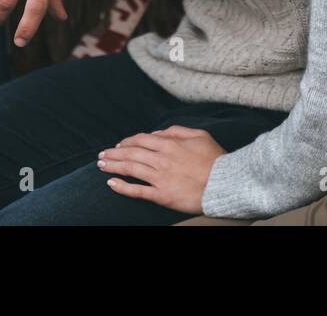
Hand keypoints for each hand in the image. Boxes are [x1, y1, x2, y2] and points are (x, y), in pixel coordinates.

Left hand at [97, 126, 225, 214]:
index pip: (141, 140)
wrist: (225, 183)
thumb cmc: (215, 159)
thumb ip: (177, 131)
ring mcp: (160, 178)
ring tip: (100, 165)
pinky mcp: (162, 196)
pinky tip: (111, 183)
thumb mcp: (200, 135)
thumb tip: (158, 133)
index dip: (127, 141)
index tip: (118, 145)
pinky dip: (122, 187)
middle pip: (131, 154)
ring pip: (130, 169)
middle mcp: (161, 159)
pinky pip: (138, 191)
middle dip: (113, 153)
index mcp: (169, 144)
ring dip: (113, 166)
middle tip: (101, 155)